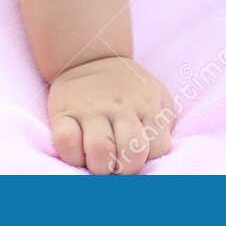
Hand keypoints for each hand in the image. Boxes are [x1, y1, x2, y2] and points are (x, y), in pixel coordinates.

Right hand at [47, 56, 176, 174]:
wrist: (89, 55)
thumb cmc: (128, 87)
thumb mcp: (156, 95)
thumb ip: (163, 122)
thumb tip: (157, 154)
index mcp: (147, 106)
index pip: (158, 148)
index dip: (148, 158)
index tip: (137, 153)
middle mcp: (121, 108)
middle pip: (131, 153)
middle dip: (125, 169)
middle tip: (116, 164)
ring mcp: (91, 110)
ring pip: (99, 151)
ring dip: (99, 166)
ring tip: (98, 161)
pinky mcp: (63, 112)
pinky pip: (66, 143)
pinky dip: (72, 155)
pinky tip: (78, 151)